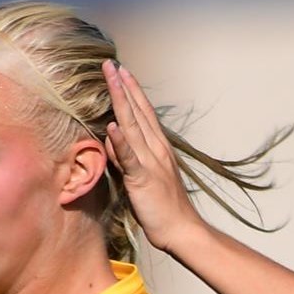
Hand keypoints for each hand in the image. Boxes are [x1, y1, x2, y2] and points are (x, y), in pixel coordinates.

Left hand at [101, 61, 208, 255]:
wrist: (182, 230)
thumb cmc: (163, 207)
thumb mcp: (143, 177)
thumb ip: (127, 157)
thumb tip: (112, 139)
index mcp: (158, 148)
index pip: (143, 113)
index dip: (131, 90)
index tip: (121, 71)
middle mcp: (155, 149)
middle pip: (137, 111)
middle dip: (123, 86)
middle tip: (110, 64)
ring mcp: (150, 162)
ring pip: (133, 125)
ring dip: (120, 100)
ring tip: (110, 79)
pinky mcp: (143, 179)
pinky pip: (130, 158)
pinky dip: (122, 141)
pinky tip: (113, 125)